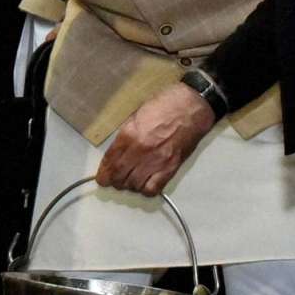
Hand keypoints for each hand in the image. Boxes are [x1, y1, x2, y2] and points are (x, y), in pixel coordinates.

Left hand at [96, 82, 215, 196]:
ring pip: (134, 185)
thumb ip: (125, 135)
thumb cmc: (165, 105)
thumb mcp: (136, 115)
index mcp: (128, 135)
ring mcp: (156, 161)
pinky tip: (145, 184)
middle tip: (115, 180)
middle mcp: (140, 151)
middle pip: (119, 177)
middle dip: (114, 181)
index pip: (109, 162)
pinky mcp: (171, 167)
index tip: (102, 177)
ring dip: (129, 185)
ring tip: (130, 180)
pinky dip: (146, 190)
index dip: (103, 173)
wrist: (192, 106)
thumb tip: (117, 152)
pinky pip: (153, 189)